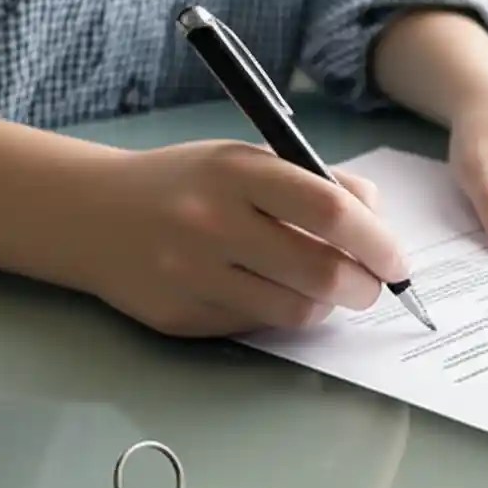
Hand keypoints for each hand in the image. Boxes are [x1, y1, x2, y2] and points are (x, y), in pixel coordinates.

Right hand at [88, 141, 405, 336]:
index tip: (397, 260)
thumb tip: (377, 223)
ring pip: (296, 310)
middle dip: (365, 286)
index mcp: (237, 172)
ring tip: (327, 288)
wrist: (91, 215)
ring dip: (328, 306)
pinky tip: (274, 293)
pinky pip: (258, 326)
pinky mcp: (182, 316)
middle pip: (321, 271)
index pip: (330, 210)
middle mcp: (212, 223)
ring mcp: (192, 275)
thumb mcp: (246, 161)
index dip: (377, 241)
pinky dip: (282, 314)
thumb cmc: (187, 183)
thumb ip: (315, 183)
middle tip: (373, 286)